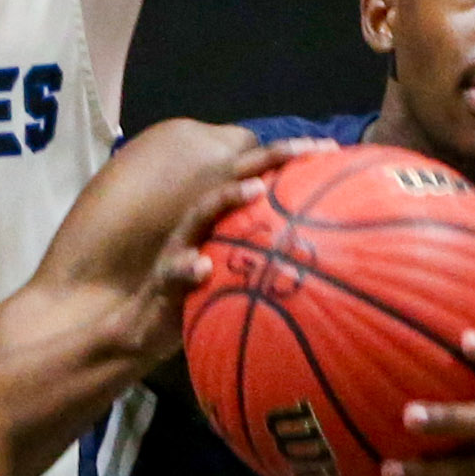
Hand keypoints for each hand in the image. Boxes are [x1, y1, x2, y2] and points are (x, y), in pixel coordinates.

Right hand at [103, 136, 337, 364]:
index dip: (290, 159)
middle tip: (305, 148)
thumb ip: (266, 257)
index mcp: (223, 220)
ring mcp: (181, 247)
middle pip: (235, 179)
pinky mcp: (165, 280)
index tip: (329, 147)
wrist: (146, 328)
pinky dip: (188, 267)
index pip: (257, 178)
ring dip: (227, 199)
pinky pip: (174, 271)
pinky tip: (202, 267)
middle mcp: (203, 224)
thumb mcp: (238, 272)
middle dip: (270, 159)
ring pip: (201, 214)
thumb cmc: (201, 298)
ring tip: (255, 189)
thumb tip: (319, 258)